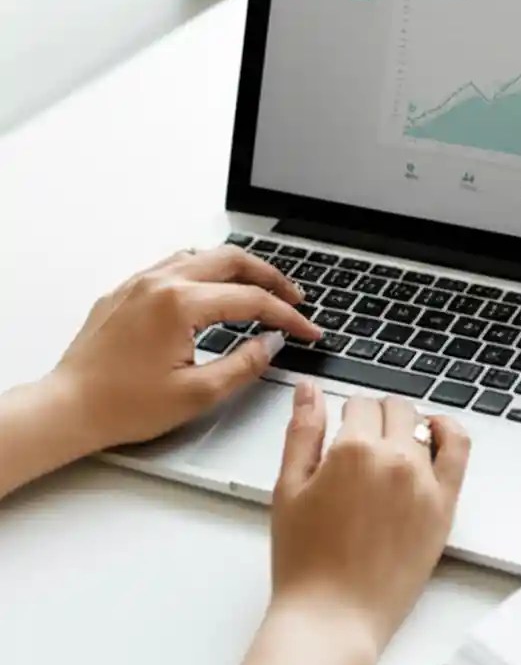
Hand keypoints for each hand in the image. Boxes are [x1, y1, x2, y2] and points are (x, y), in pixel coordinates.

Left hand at [51, 246, 321, 451]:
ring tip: (260, 290)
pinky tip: (212, 290)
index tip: (307, 331)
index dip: (288, 316)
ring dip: (238, 269)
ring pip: (202, 256)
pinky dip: (204, 272)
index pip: (252, 300)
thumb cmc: (123, 404)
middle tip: (294, 298)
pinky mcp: (125, 292)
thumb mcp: (199, 392)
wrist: (69, 408)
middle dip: (271, 278)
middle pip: (232, 260)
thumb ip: (245, 363)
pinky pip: (173, 265)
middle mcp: (159, 282)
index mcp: (180, 303)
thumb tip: (271, 343)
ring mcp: (139, 283)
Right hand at [269, 384, 469, 650]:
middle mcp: (394, 460)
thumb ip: (302, 432)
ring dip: (410, 423)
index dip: (348, 413)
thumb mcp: (288, 488)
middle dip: (377, 415)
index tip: (344, 425)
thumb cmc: (305, 563)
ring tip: (396, 437)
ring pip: (425, 426)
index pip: (359, 405)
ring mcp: (425, 482)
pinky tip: (437, 434)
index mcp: (352, 451)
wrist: (334, 615)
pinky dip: (450, 433)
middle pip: (395, 409)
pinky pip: (459, 451)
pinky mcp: (445, 506)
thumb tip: (309, 390)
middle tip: (365, 435)